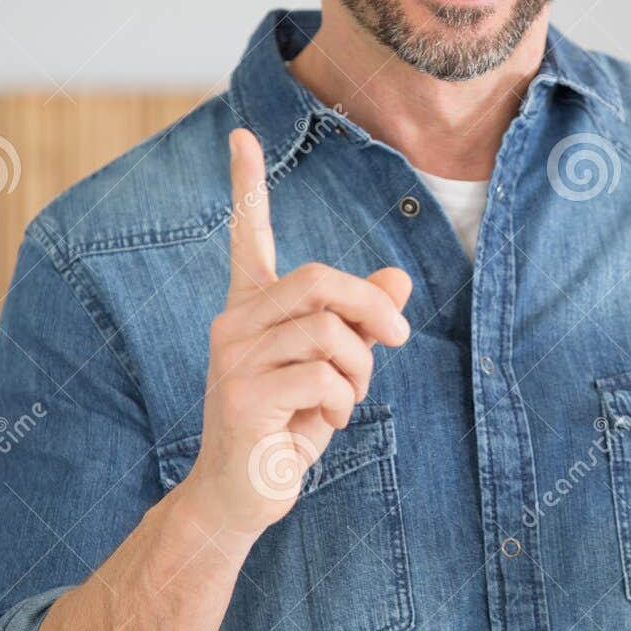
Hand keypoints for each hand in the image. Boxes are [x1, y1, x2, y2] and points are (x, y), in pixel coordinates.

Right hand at [180, 126, 412, 541]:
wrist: (240, 495)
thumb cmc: (285, 429)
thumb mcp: (332, 371)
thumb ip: (359, 324)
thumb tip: (396, 277)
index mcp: (251, 311)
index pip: (246, 237)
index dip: (244, 186)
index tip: (239, 135)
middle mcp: (234, 325)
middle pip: (320, 281)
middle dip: (371, 308)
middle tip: (395, 340)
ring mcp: (233, 360)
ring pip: (329, 332)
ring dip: (360, 369)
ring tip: (346, 400)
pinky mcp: (243, 396)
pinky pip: (322, 377)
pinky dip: (341, 403)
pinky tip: (322, 425)